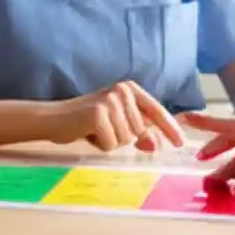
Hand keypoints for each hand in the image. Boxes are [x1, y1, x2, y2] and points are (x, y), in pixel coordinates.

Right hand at [50, 81, 186, 151]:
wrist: (54, 118)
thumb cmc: (87, 122)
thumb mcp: (117, 124)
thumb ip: (139, 132)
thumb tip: (155, 145)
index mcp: (130, 89)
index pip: (156, 111)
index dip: (170, 128)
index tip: (181, 143)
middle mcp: (122, 90)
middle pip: (140, 131)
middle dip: (125, 139)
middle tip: (103, 131)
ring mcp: (110, 100)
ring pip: (126, 140)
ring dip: (111, 142)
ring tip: (95, 131)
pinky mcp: (98, 114)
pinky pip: (112, 144)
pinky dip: (101, 145)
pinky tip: (88, 134)